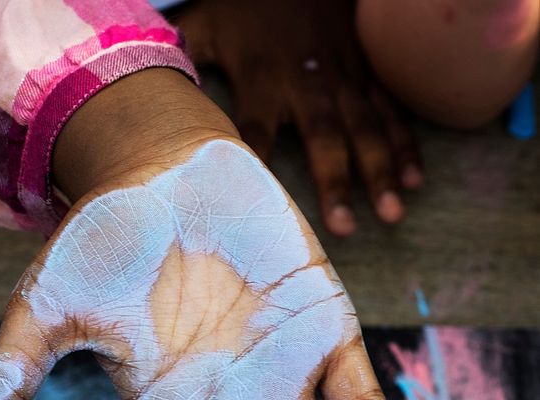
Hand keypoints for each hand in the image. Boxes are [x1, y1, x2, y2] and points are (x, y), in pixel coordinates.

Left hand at [175, 0, 423, 235]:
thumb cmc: (242, 7)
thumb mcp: (203, 23)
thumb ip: (178, 60)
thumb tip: (133, 89)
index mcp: (263, 76)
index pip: (255, 130)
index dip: (256, 165)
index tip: (257, 209)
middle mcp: (308, 81)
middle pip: (324, 136)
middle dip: (336, 180)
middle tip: (345, 228)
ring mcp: (343, 78)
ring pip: (367, 128)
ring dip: (382, 171)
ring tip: (393, 213)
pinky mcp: (367, 74)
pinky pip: (391, 111)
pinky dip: (406, 145)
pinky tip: (416, 181)